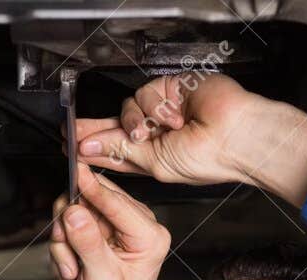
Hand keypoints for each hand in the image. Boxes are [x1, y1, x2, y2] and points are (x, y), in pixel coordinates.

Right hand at [47, 163, 169, 279]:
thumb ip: (89, 245)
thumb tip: (75, 212)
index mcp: (150, 237)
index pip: (119, 204)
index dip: (95, 189)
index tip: (77, 173)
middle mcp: (134, 225)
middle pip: (94, 199)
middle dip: (73, 226)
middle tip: (70, 253)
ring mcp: (111, 224)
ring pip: (74, 208)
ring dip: (65, 239)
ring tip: (74, 267)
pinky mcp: (93, 226)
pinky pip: (65, 220)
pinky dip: (61, 244)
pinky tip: (73, 266)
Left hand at [76, 74, 306, 206]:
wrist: (235, 136)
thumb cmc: (207, 158)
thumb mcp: (154, 162)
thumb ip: (120, 151)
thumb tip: (88, 146)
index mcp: (151, 156)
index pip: (114, 151)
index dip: (92, 148)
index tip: (70, 148)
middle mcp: (155, 133)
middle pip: (115, 125)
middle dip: (94, 128)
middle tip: (70, 131)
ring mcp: (162, 110)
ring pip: (129, 107)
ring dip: (138, 120)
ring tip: (157, 130)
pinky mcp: (170, 89)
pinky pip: (148, 92)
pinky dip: (159, 105)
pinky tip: (176, 115)